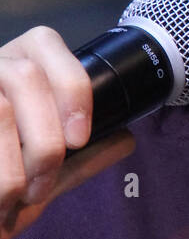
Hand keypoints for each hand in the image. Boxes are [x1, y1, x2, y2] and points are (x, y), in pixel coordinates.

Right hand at [0, 25, 135, 238]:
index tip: (79, 138)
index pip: (43, 41)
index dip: (70, 83)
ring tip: (16, 197)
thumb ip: (79, 161)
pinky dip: (0, 174)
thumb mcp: (39, 183)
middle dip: (45, 136)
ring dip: (17, 161)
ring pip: (0, 106)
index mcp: (8, 72)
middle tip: (45, 181)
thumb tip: (125, 138)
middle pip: (25, 73)